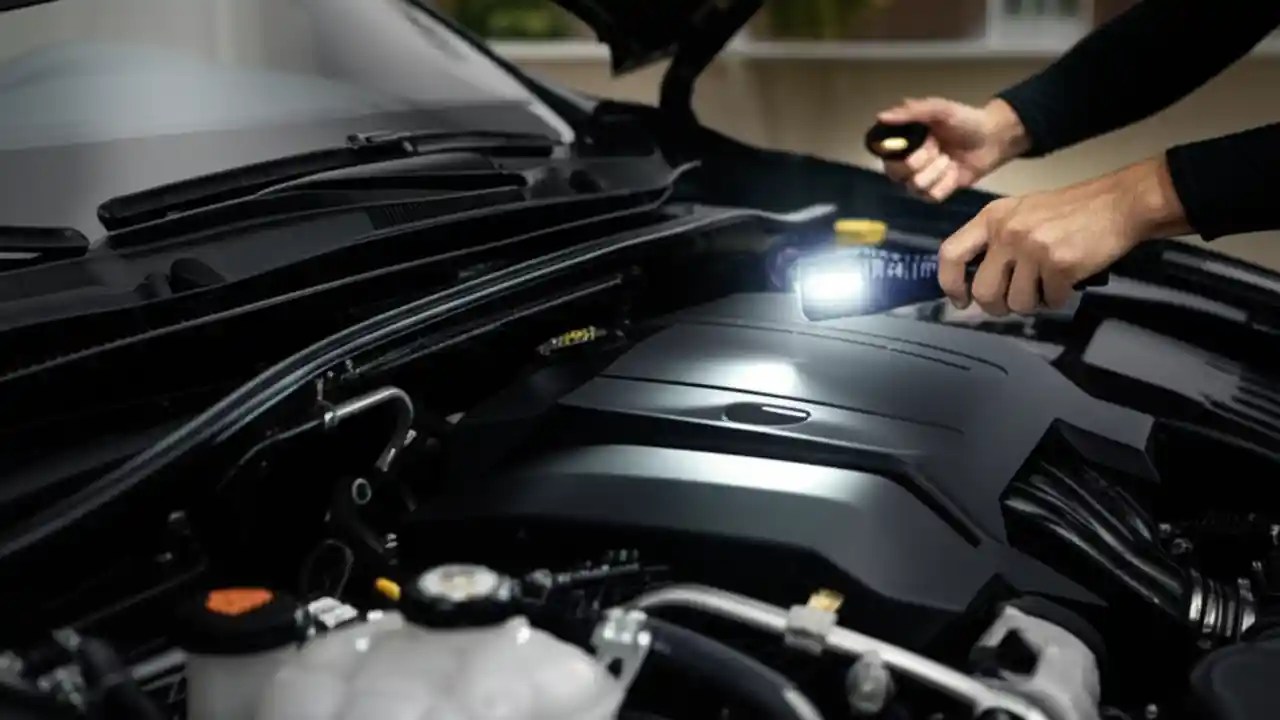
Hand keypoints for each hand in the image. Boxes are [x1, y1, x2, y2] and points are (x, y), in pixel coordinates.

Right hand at [877, 97, 1028, 201]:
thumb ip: (910, 112)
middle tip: (938, 148)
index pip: (885, 156)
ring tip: (949, 160)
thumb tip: (880, 116)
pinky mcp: (938, 192)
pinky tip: (955, 173)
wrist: (993, 138)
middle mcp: (909, 162)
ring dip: (936, 172)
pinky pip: (932, 196)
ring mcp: (923, 178)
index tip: (916, 144)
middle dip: (921, 160)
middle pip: (897, 175)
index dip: (898, 154)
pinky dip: (946, 184)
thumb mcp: (938, 109)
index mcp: (905, 142)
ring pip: (916, 186)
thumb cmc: (965, 120)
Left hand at [938, 157, 1189, 315]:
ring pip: (1018, 303)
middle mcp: (1006, 232)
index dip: (950, 284)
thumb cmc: (1069, 211)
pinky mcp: (1059, 264)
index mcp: (991, 218)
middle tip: (1015, 302)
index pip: (950, 254)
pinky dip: (1060, 298)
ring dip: (1034, 302)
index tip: (961, 301)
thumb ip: (996, 241)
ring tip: (1048, 284)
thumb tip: (976, 285)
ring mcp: (1031, 248)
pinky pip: (1050, 301)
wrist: (1119, 203)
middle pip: (984, 292)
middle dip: (998, 307)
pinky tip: (1069, 279)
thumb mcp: (1021, 213)